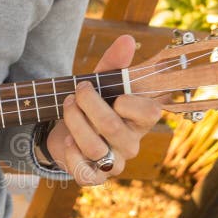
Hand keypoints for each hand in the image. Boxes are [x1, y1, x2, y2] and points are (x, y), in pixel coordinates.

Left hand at [46, 35, 162, 185]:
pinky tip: (67, 141)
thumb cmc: (94, 105)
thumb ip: (115, 64)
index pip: (150, 113)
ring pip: (93, 147)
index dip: (129, 101)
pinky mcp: (95, 177)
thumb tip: (127, 40)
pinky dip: (71, 155)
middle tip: (76, 92)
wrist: (68, 131)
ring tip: (67, 107)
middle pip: (112, 127)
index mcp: (141, 119)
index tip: (110, 91)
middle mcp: (131, 144)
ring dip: (74, 122)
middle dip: (87, 104)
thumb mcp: (102, 82)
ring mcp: (114, 163)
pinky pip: (85, 173)